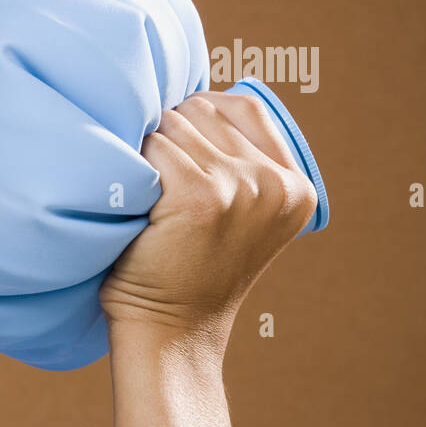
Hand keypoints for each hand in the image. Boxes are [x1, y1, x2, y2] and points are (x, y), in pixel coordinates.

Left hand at [98, 91, 318, 338]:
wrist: (168, 330)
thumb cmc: (183, 268)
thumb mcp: (235, 212)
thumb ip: (234, 158)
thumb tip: (187, 96)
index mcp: (295, 185)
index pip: (241, 105)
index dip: (197, 117)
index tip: (173, 152)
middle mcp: (276, 184)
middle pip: (201, 110)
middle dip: (167, 135)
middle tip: (152, 182)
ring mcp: (242, 188)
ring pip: (172, 125)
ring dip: (145, 151)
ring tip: (144, 195)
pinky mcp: (200, 196)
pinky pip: (150, 149)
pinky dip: (130, 167)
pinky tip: (131, 200)